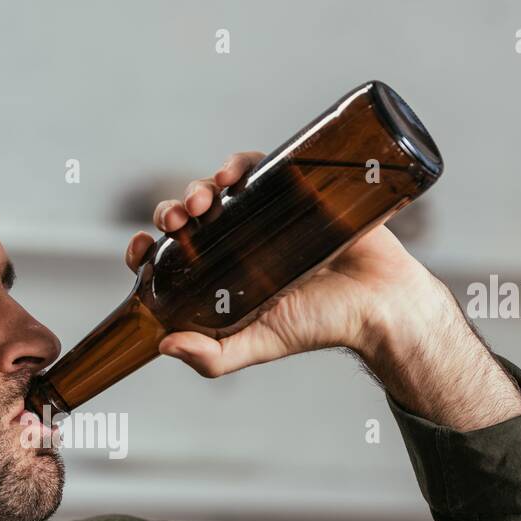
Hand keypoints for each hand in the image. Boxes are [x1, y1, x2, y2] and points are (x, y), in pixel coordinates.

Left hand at [124, 150, 450, 377]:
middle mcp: (238, 241)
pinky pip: (256, 165)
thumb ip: (213, 357)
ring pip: (215, 189)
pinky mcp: (293, 187)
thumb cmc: (322, 324)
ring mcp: (264, 212)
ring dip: (197, 186)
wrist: (380, 302)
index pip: (171, 257)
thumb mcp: (259, 345)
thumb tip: (164, 346)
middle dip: (171, 213)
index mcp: (222, 275)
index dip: (149, 249)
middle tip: (175, 221)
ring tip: (201, 199)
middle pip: (188, 218)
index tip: (141, 246)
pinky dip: (235, 163)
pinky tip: (228, 175)